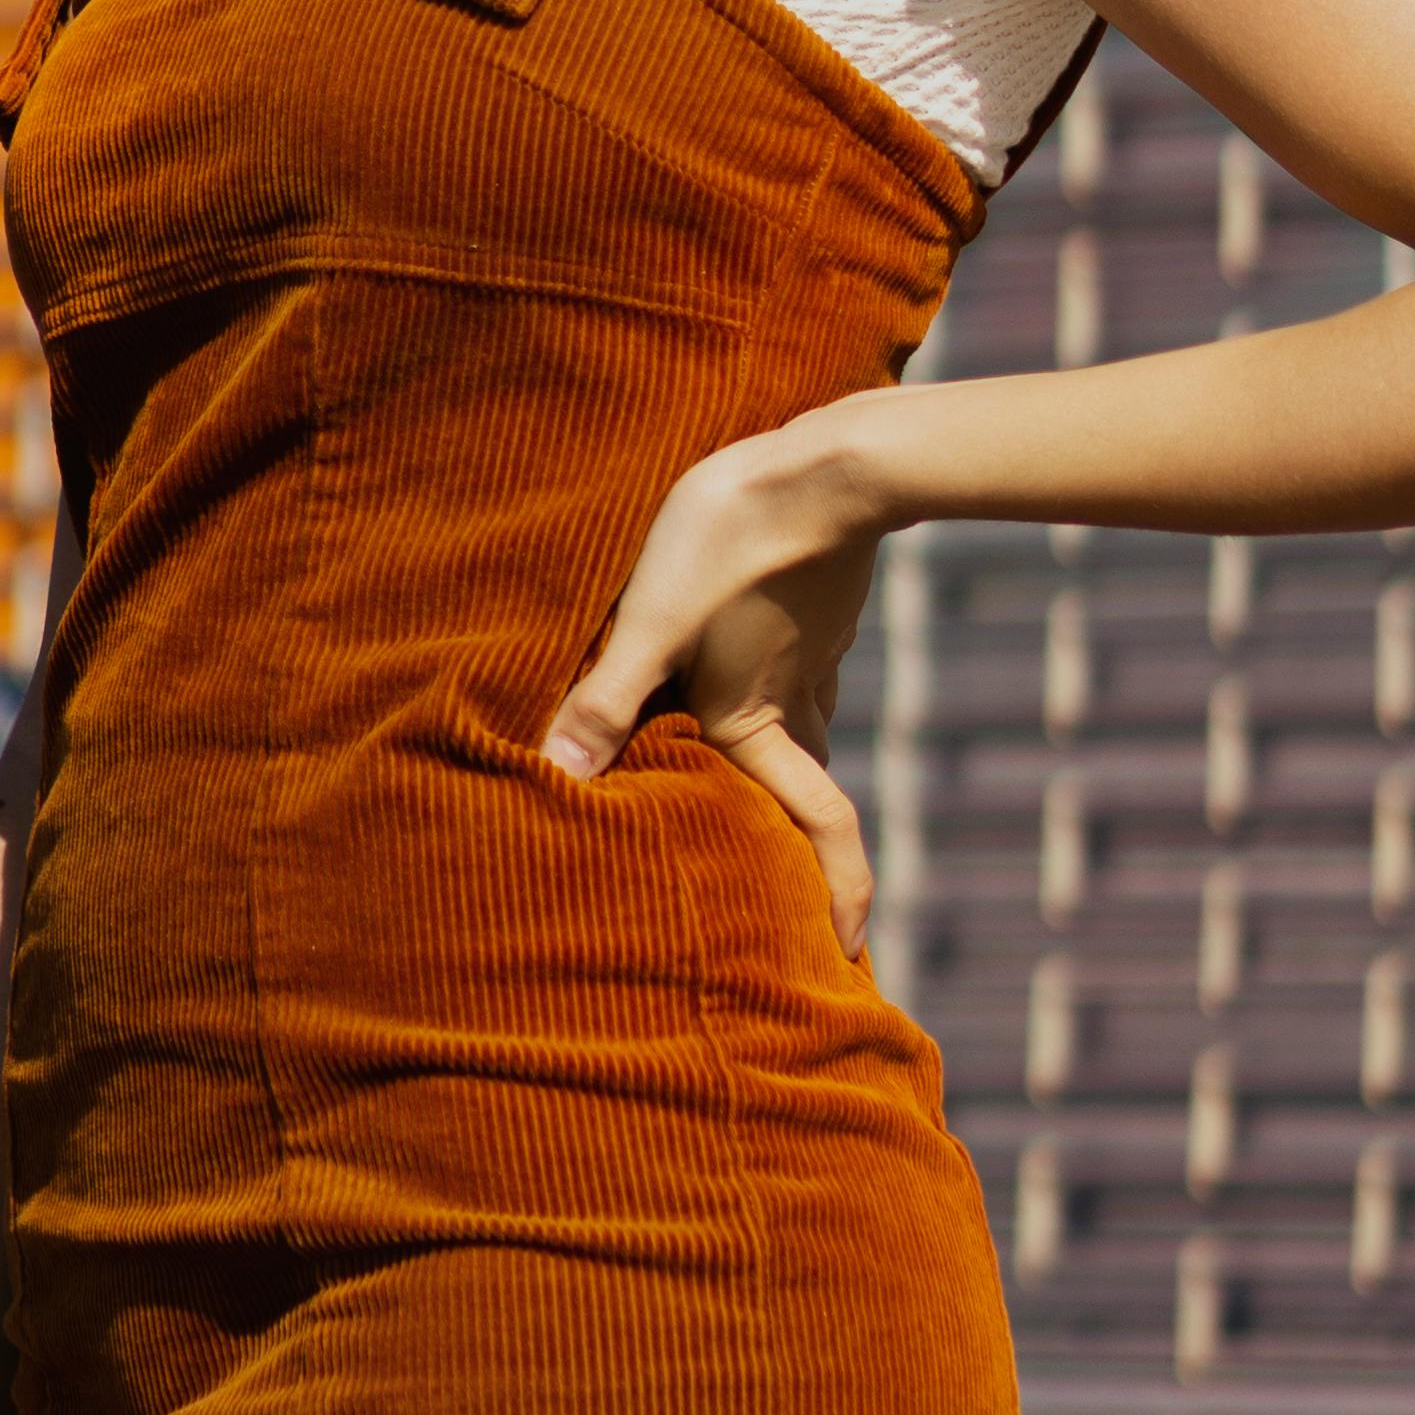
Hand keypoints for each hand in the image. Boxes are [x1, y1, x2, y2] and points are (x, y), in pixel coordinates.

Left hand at [543, 421, 884, 952]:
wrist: (830, 462)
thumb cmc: (729, 539)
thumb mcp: (652, 618)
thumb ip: (606, 698)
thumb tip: (560, 778)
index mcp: (753, 718)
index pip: (820, 826)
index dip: (844, 892)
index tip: (854, 951)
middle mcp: (793, 696)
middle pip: (805, 784)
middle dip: (805, 838)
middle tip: (792, 875)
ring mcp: (814, 648)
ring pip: (802, 721)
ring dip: (785, 756)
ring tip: (747, 769)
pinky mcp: (818, 600)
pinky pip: (799, 663)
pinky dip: (778, 683)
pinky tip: (745, 658)